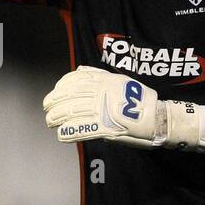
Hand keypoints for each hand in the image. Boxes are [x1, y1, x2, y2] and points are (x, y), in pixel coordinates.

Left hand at [42, 65, 204, 154]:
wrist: (158, 118)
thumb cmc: (140, 101)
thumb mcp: (120, 80)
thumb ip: (99, 75)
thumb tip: (80, 70)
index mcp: (103, 81)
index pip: (74, 80)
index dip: (61, 87)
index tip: (54, 93)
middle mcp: (100, 93)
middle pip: (69, 97)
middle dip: (54, 103)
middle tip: (47, 109)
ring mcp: (102, 110)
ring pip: (71, 113)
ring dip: (57, 118)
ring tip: (50, 122)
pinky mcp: (105, 128)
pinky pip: (81, 130)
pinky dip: (68, 132)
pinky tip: (62, 134)